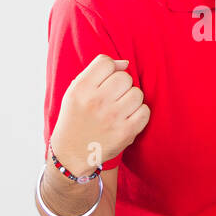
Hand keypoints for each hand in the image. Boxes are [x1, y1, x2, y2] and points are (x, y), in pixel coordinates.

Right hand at [50, 54, 149, 173]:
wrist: (71, 154)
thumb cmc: (76, 118)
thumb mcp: (75, 92)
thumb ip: (97, 72)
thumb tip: (125, 63)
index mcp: (81, 88)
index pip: (106, 62)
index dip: (110, 70)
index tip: (105, 83)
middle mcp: (96, 101)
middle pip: (125, 77)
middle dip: (122, 86)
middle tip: (113, 98)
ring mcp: (112, 117)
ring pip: (137, 93)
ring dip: (132, 100)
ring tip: (120, 109)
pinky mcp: (125, 132)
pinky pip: (145, 111)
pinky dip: (139, 114)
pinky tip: (127, 119)